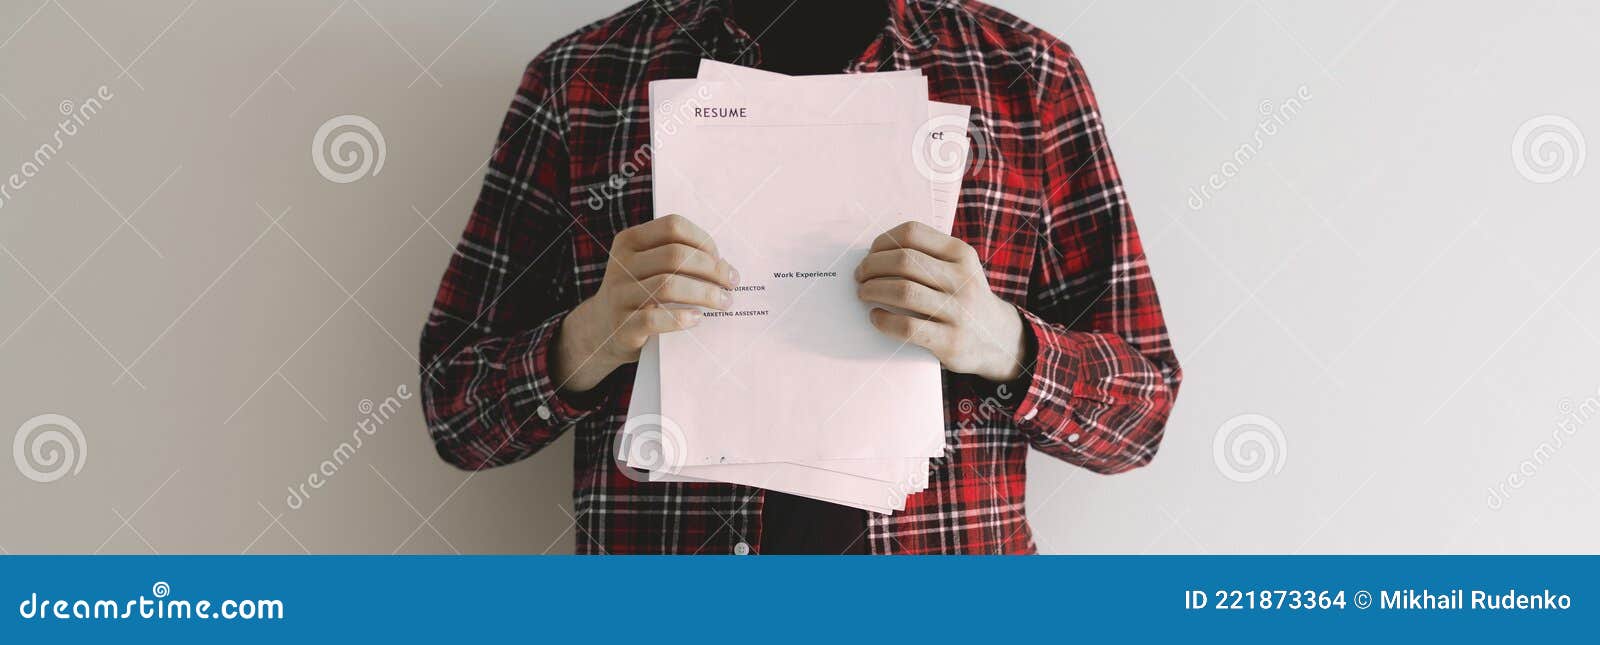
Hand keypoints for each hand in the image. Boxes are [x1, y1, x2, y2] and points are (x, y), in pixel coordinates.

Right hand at [554, 214, 738, 391]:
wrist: (602, 329)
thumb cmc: (640, 293)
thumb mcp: (648, 266)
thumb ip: (677, 258)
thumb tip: (724, 265)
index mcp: (630, 240)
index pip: (673, 226)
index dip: (703, 241)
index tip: (721, 260)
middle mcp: (621, 263)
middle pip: (675, 256)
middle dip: (712, 268)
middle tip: (732, 283)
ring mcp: (619, 295)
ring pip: (667, 285)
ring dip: (704, 293)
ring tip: (724, 302)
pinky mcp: (622, 325)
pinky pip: (653, 319)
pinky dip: (680, 318)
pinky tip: (697, 319)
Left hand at [855, 221, 1026, 382]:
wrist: (999, 339)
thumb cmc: (964, 299)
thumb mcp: (959, 268)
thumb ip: (928, 256)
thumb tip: (875, 253)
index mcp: (961, 254)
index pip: (913, 233)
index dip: (883, 242)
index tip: (870, 254)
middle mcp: (962, 279)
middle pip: (903, 260)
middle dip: (872, 266)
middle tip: (861, 276)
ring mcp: (958, 311)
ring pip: (903, 291)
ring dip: (873, 290)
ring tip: (864, 293)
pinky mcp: (950, 341)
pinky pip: (907, 327)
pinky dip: (883, 320)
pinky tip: (876, 317)